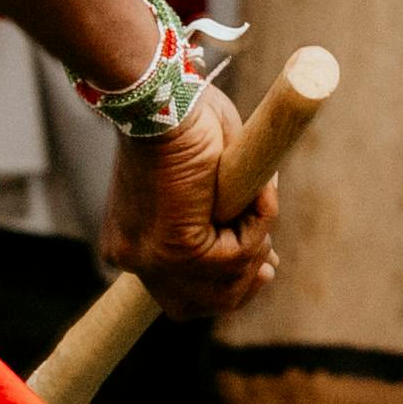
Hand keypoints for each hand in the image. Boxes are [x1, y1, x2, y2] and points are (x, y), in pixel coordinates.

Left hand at [102, 96, 282, 324]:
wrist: (162, 97)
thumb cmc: (182, 121)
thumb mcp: (206, 181)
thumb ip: (224, 217)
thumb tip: (259, 249)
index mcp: (132, 243)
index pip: (178, 294)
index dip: (224, 288)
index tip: (260, 270)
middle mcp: (132, 259)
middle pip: (196, 306)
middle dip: (240, 287)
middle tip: (271, 264)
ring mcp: (151, 259)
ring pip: (224, 283)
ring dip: (255, 246)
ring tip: (260, 203)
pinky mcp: (177, 249)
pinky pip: (236, 255)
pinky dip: (258, 227)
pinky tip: (258, 196)